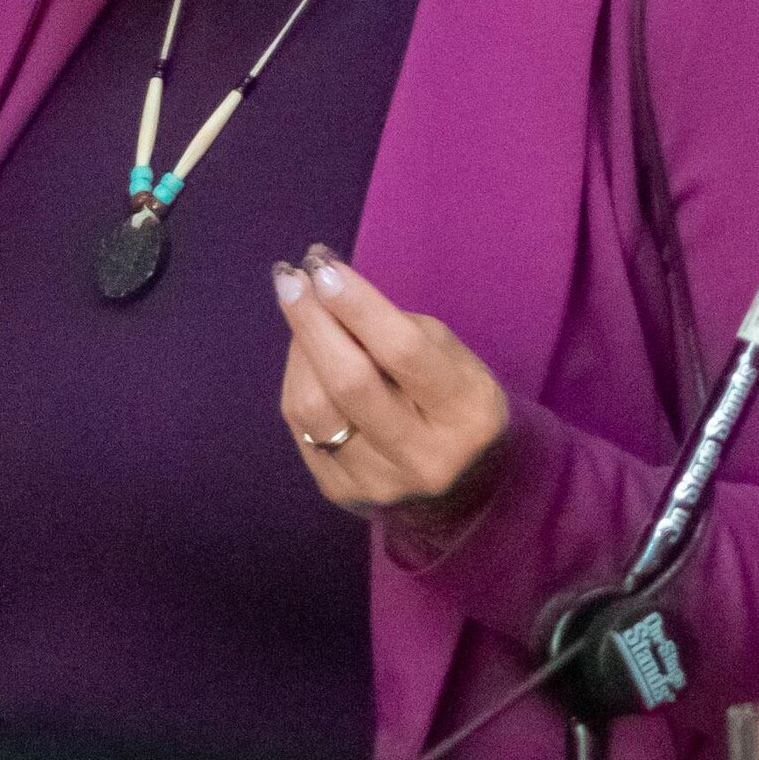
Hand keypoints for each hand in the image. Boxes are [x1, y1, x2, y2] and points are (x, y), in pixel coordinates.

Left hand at [273, 244, 510, 526]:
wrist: (465, 485)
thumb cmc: (455, 401)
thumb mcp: (452, 358)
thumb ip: (396, 328)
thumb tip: (324, 290)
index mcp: (468, 413)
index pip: (404, 352)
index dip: (357, 305)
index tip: (322, 265)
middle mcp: (426, 458)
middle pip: (350, 382)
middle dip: (312, 321)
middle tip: (290, 276)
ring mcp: (381, 484)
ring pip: (313, 407)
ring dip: (299, 348)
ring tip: (301, 310)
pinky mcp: (343, 493)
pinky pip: (302, 427)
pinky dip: (298, 381)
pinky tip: (306, 354)